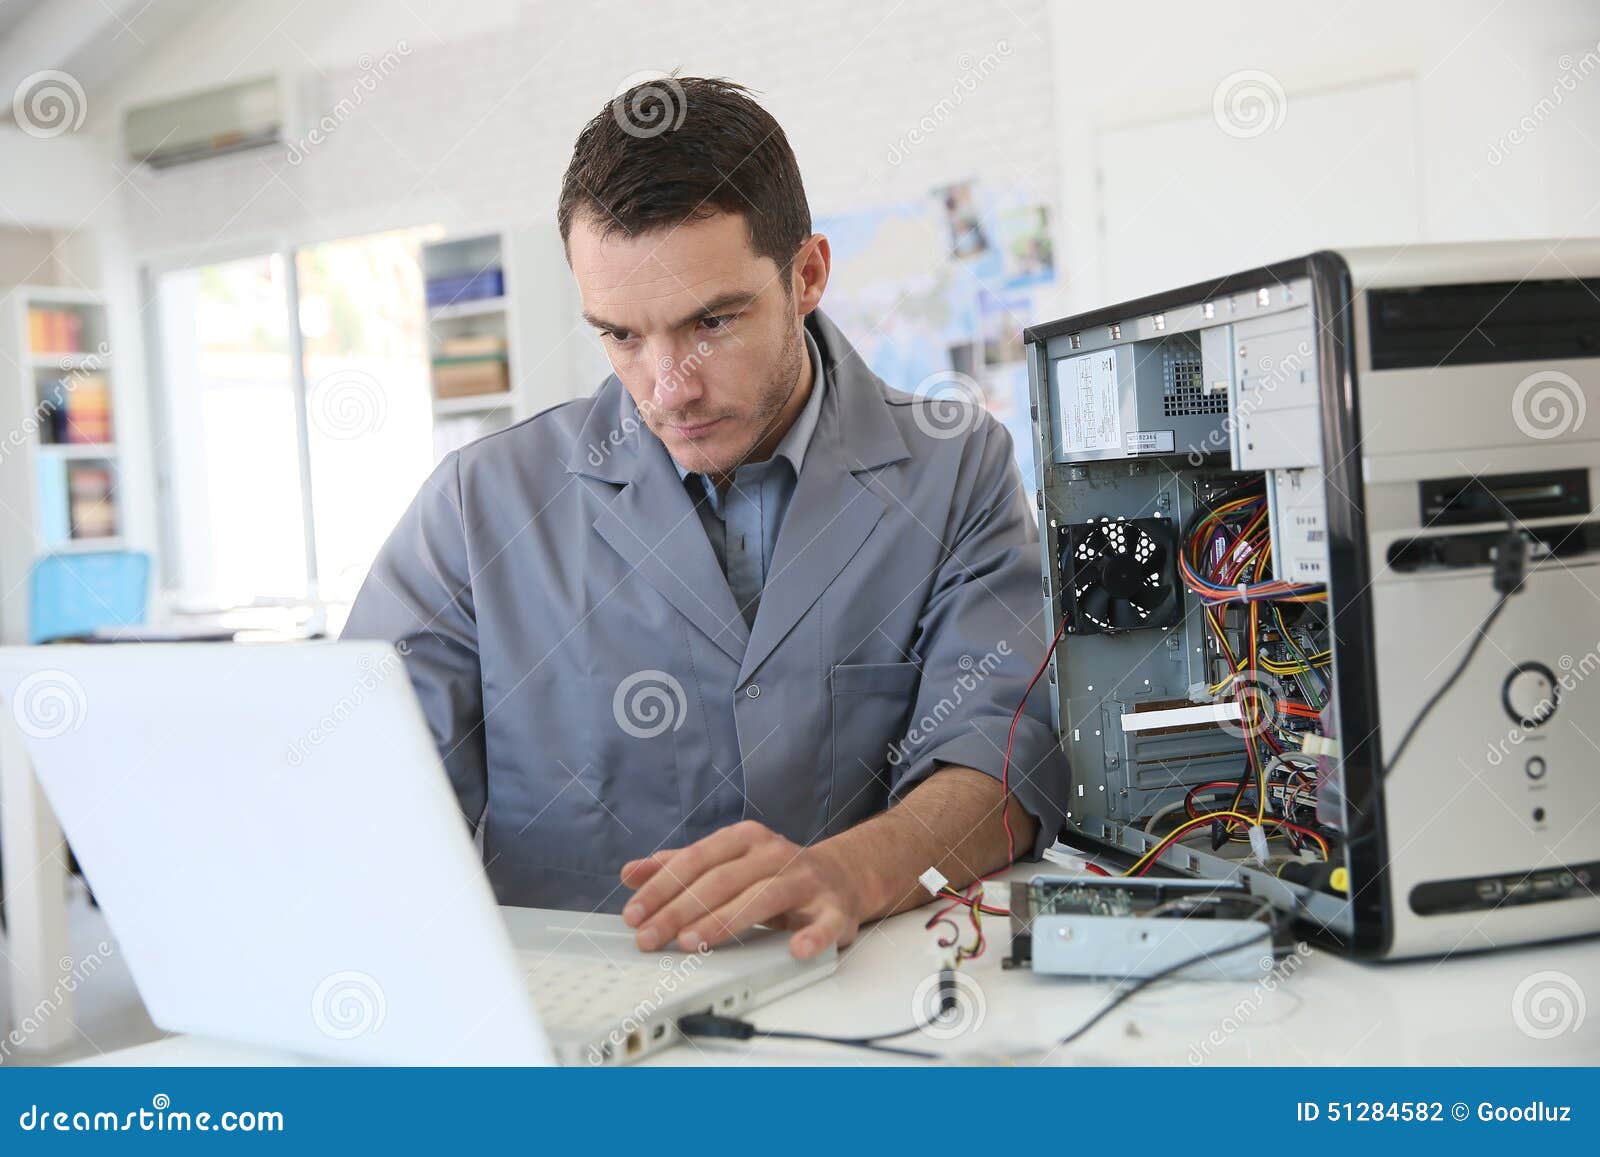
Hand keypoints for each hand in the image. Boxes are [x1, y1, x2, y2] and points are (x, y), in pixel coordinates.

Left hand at [618, 820, 864, 959]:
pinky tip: (797, 949)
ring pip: (764, 897)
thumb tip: (630, 873)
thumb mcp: (725, 862)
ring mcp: (806, 880)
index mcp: (744, 839)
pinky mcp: (834, 908)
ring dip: (726, 921)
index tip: (634, 914)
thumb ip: (679, 867)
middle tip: (651, 938)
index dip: (662, 887)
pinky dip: (813, 936)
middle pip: (722, 880)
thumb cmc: (772, 873)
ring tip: (693, 942)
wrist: (841, 877)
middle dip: (681, 911)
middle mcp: (774, 854)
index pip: (696, 860)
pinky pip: (826, 922)